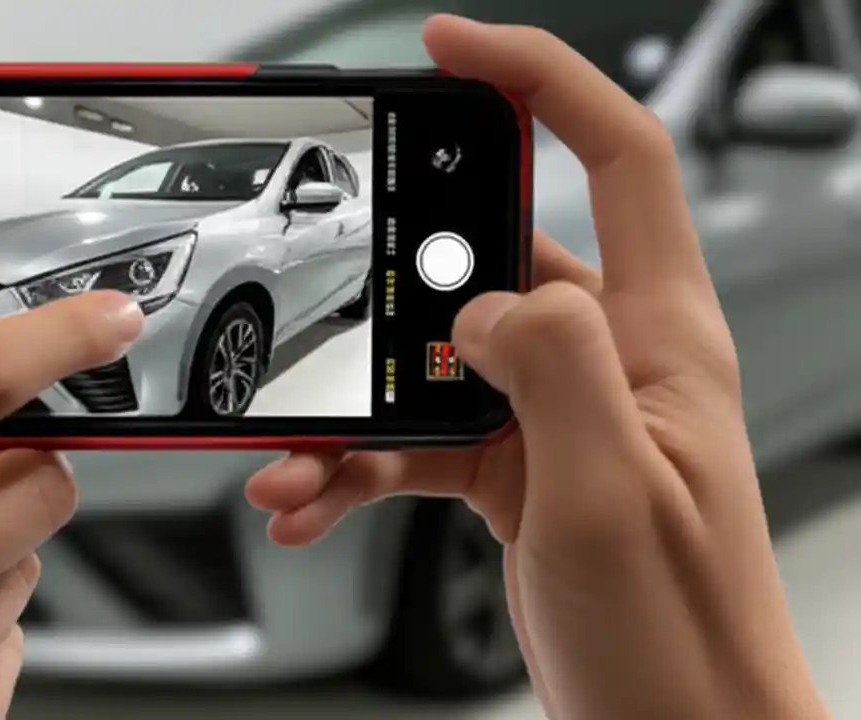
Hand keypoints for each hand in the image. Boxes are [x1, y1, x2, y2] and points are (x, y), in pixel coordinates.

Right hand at [247, 16, 827, 719]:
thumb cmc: (682, 639)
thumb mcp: (615, 497)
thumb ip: (557, 371)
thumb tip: (487, 307)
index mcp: (657, 339)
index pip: (619, 156)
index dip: (541, 80)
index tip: (452, 50)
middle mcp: (604, 363)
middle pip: (492, 258)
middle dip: (394, 281)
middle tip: (326, 304)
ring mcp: (552, 417)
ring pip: (433, 362)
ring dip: (354, 404)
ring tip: (297, 455)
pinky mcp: (511, 470)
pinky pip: (416, 439)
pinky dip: (356, 465)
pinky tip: (314, 500)